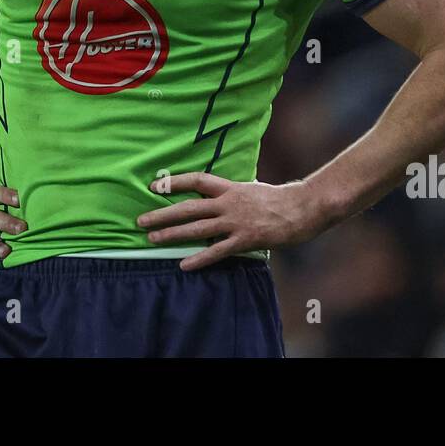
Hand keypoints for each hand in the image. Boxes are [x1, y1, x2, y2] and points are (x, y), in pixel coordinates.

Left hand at [136, 172, 330, 271]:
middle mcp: (229, 203)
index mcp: (231, 188)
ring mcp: (236, 222)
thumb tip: (220, 195)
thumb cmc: (280, 199)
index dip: (174, 183)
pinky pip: (217, 251)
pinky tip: (184, 265)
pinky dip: (200, 258)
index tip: (154, 186)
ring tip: (152, 240)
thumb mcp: (253, 189)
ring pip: (197, 229)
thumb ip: (234, 193)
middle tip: (140, 221)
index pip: (197, 181)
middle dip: (162, 214)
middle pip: (189, 208)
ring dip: (172, 235)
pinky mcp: (245, 240)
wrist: (304, 208)